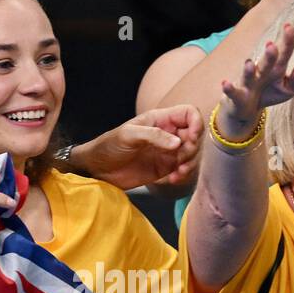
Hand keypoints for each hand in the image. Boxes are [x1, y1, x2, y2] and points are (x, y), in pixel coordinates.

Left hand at [71, 105, 202, 190]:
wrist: (97, 169)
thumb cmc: (109, 145)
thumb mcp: (129, 135)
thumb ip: (154, 136)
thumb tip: (179, 142)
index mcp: (160, 119)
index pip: (188, 113)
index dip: (196, 123)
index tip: (191, 137)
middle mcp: (167, 134)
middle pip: (194, 135)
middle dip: (193, 147)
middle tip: (181, 158)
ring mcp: (167, 152)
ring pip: (191, 154)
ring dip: (190, 163)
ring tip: (178, 172)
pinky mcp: (165, 169)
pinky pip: (182, 169)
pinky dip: (183, 174)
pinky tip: (173, 179)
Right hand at [218, 23, 293, 137]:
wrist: (247, 109)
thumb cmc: (269, 93)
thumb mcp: (289, 88)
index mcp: (276, 68)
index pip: (284, 52)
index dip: (287, 41)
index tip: (289, 27)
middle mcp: (261, 72)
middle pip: (266, 63)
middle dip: (269, 56)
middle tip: (271, 45)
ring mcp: (248, 83)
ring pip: (248, 76)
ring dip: (248, 71)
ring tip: (249, 64)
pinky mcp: (237, 97)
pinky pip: (233, 92)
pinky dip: (229, 88)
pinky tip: (225, 83)